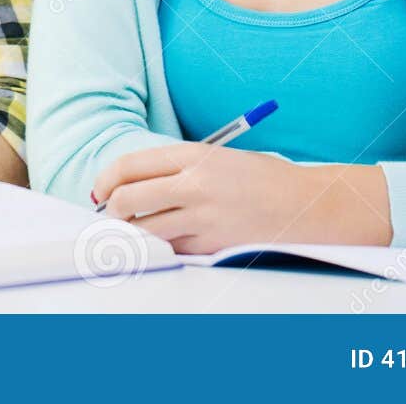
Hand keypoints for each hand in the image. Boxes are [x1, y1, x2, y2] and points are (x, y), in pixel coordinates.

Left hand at [91, 142, 391, 252]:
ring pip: (146, 230)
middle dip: (111, 209)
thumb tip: (131, 184)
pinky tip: (167, 242)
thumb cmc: (259, 179)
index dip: (106, 180)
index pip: (130, 166)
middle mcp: (194, 184)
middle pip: (127, 200)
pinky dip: (163, 247)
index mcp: (194, 155)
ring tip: (136, 230)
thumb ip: (176, 168)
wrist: (305, 205)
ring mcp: (203, 217)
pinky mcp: (212, 244)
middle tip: (111, 214)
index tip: (100, 190)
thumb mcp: (216, 158)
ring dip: (134, 232)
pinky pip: (172, 249)